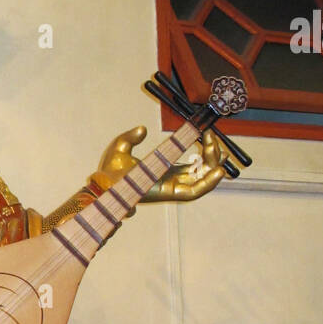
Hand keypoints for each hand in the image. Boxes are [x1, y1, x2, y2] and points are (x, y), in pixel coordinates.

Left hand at [96, 127, 228, 203]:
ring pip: (201, 180)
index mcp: (164, 169)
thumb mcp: (121, 146)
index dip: (203, 148)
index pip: (191, 161)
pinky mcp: (170, 194)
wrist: (103, 183)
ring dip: (213, 167)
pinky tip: (218, 172)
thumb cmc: (110, 170)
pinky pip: (194, 191)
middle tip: (212, 138)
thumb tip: (143, 129)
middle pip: (201, 170)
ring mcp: (172, 187)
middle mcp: (172, 179)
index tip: (207, 131)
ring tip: (219, 151)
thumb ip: (131, 137)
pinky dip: (207, 183)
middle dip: (212, 155)